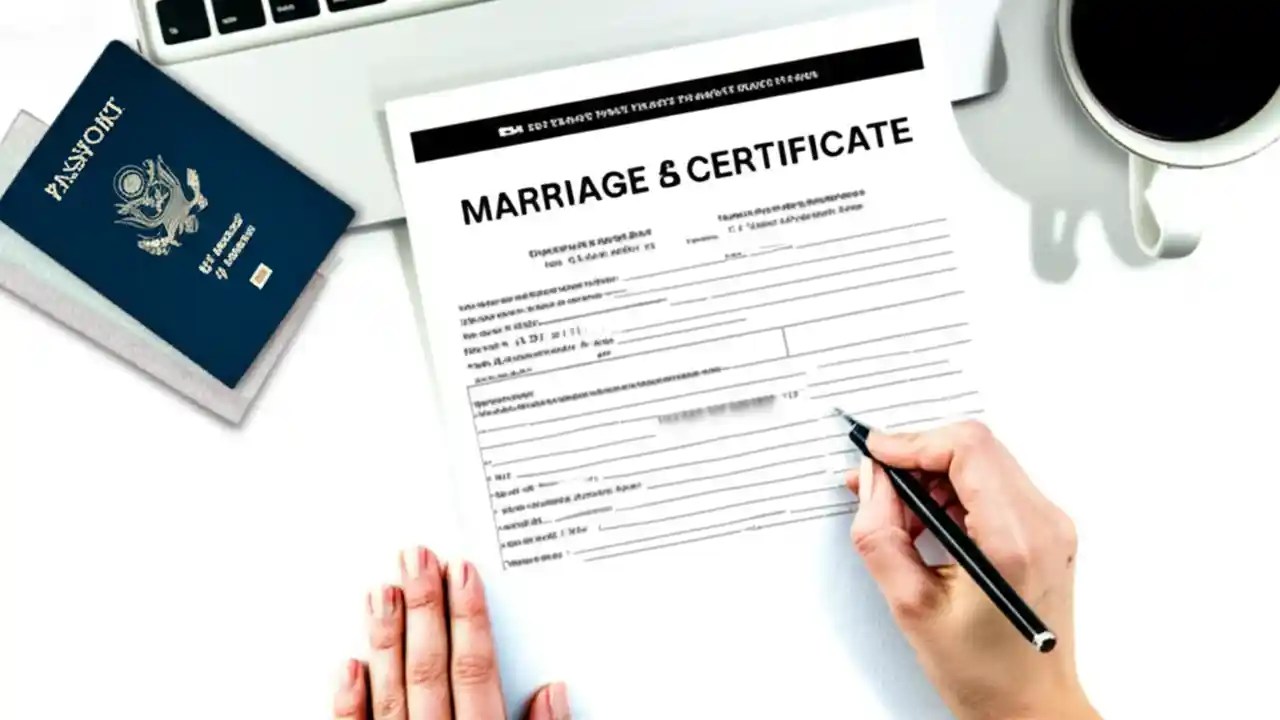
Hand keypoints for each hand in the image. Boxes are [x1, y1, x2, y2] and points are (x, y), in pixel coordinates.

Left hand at [334, 547, 569, 719]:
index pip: (475, 670)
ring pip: (392, 691)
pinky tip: (349, 663)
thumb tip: (555, 692)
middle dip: (425, 608)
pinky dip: (351, 700)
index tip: (463, 574)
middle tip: (416, 560)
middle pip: (431, 669)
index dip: (469, 618)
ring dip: (388, 638)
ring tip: (383, 589)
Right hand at [848, 422, 1097, 719]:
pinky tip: (927, 526)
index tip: (874, 455)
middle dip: (916, 458)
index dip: (912, 442)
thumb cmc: (985, 674)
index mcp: (1015, 541)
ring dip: (931, 476)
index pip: (967, 450)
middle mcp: (1043, 524)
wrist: (1030, 707)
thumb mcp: (912, 605)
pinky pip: (991, 484)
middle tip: (874, 486)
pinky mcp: (1043, 529)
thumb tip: (871, 482)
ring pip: (980, 461)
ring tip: (900, 520)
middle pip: (974, 448)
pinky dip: (950, 492)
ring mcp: (1049, 524)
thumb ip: (881, 534)